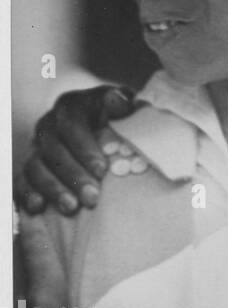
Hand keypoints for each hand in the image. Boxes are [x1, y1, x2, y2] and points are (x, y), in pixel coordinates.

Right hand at [17, 86, 135, 214]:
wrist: (112, 130)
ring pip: (36, 166)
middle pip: (53, 149)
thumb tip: (118, 99)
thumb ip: (121, 102)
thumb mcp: (125, 107)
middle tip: (92, 197)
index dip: (84, 147)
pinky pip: (21, 180)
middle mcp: (50, 124)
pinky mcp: (31, 166)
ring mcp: (38, 146)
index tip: (102, 171)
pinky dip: (27, 193)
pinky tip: (39, 207)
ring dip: (53, 188)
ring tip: (72, 207)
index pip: (72, 124)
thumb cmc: (121, 120)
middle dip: (73, 175)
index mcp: (72, 106)